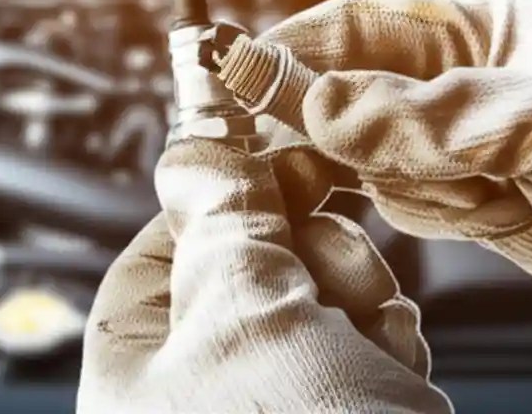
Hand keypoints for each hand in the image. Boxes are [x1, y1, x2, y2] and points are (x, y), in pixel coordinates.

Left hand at [78, 140, 450, 413]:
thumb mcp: (253, 315)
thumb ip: (225, 218)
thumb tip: (197, 145)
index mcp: (132, 380)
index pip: (161, 252)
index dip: (221, 201)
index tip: (273, 164)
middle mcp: (195, 406)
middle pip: (250, 274)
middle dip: (309, 261)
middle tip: (332, 268)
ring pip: (320, 312)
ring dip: (361, 306)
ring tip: (375, 341)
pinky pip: (362, 359)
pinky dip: (388, 352)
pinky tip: (399, 377)